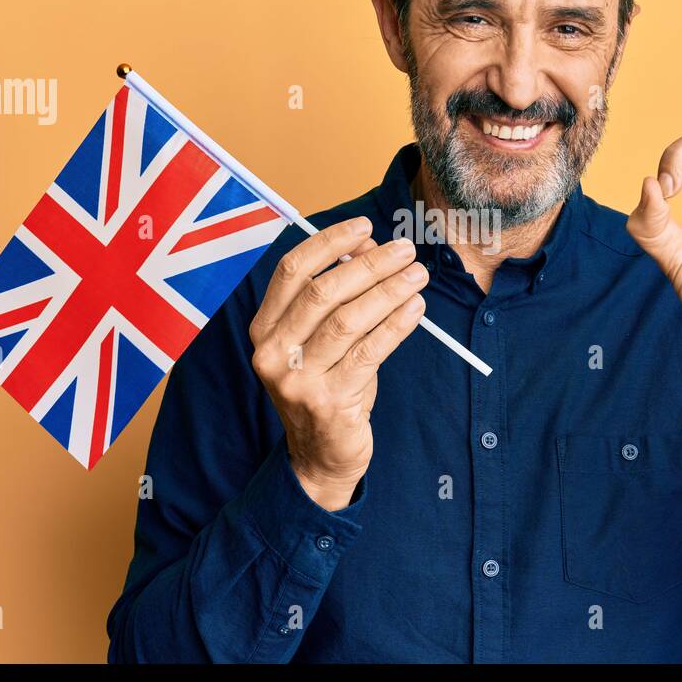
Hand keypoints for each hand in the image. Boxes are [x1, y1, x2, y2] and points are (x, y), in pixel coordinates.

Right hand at [249, 217, 427, 509]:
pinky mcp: (329, 401)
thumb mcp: (319, 340)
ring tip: (417, 275)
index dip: (329, 243)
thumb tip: (370, 248)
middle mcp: (272, 353)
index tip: (364, 226)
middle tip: (405, 251)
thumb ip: (337, 296)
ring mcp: (298, 380)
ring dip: (388, 291)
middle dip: (369, 265)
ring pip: (348, 320)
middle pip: (323, 291)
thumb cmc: (326, 385)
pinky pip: (370, 351)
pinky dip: (397, 324)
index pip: (292, 270)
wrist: (320, 455)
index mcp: (264, 329)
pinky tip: (416, 308)